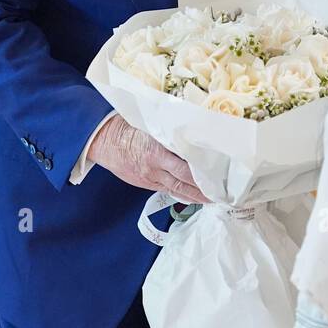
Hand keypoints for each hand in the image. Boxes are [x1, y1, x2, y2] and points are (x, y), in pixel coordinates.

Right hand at [88, 115, 208, 204]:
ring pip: (176, 190)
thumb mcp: (151, 128)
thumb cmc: (130, 128)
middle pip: (183, 182)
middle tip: (221, 195)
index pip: (184, 167)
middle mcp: (155, 167)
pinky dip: (181, 195)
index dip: (200, 175)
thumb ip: (170, 135)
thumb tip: (193, 136)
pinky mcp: (146, 183)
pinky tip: (193, 198)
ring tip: (212, 200)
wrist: (106, 141)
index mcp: (157, 151)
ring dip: (195, 196)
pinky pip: (167, 190)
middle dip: (202, 190)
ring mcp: (150, 178)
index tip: (218, 176)